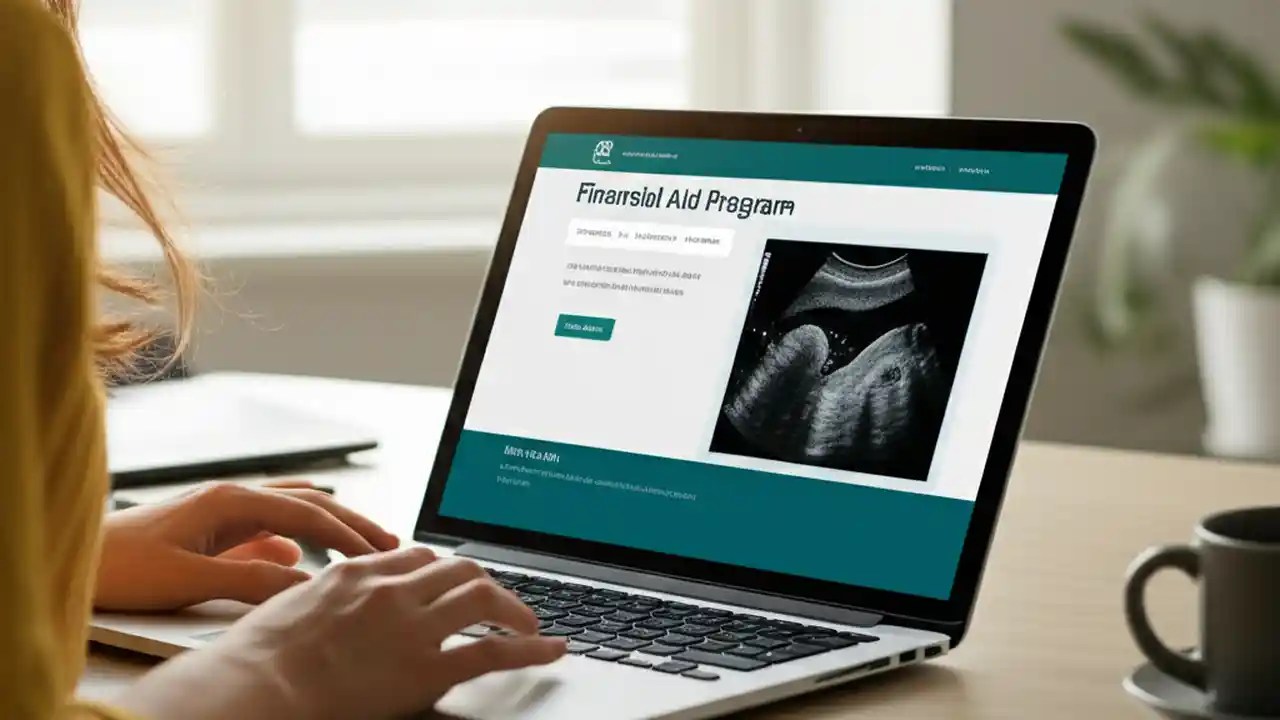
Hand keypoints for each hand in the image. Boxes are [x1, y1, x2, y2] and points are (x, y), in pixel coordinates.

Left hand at [96, 480, 399, 610]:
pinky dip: (298, 536)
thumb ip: (252, 581)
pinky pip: (268, 525)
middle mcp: (231, 498)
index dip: (348, 536)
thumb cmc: (122, 567)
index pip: (308, 515)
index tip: (380, 557)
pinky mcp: (211, 529)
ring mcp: (221, 511)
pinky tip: (302, 556)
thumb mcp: (190, 579)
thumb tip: (307, 588)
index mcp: (230, 501)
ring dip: (329, 527)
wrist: (76, 562)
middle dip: (352, 524)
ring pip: (292, 511)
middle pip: (309, 503)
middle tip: (390, 545)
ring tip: (360, 545)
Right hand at [115, 548, 567, 719]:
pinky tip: (548, 649)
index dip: (440, 570)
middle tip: (498, 602)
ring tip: (530, 624)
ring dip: (514, 608)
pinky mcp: (426, 668)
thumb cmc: (254, 662)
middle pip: (456, 568)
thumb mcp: (284, 609)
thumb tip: (320, 599)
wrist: (253, 691)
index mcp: (356, 574)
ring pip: (481, 598)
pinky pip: (491, 652)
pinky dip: (529, 648)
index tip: (451, 581)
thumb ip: (317, 597)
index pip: (414, 556)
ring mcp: (412, 626)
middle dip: (484, 583)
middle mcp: (390, 589)